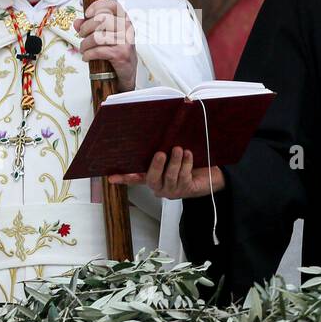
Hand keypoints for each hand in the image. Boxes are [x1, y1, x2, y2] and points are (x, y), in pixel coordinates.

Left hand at [78, 0, 135, 90]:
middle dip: (86, 27)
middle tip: (81, 34)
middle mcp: (126, 29)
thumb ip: (90, 27)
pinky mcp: (121, 54)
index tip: (87, 13)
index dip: (98, 5)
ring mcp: (125, 42)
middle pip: (102, 19)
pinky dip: (88, 54)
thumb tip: (77, 22)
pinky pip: (99, 51)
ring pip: (98, 36)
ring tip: (83, 48)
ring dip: (85, 43)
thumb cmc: (117, 52)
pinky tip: (87, 57)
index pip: (113, 5)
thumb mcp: (105, 37)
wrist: (127, 73)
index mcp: (124, 21)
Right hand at [109, 146, 224, 199]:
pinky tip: (189, 155)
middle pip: (152, 178)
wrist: (209, 174)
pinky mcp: (186, 190)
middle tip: (161, 153)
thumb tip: (154, 131)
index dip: (123, 178)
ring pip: (170, 176)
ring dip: (175, 161)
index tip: (111, 177)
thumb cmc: (187, 162)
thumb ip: (161, 148)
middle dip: (156, 165)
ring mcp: (173, 190)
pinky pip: (183, 176)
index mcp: (153, 177)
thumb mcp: (171, 154)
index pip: (135, 179)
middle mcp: (160, 186)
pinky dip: (186, 163)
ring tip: (179, 149)